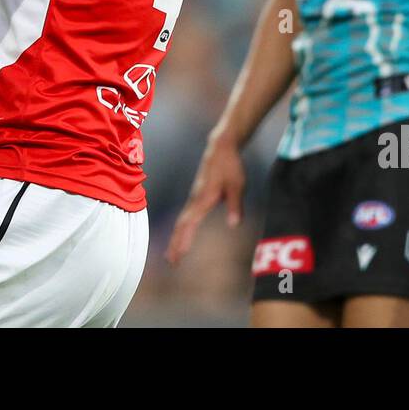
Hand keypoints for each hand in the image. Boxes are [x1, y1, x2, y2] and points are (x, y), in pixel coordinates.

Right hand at [166, 131, 245, 264]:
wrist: (221, 148)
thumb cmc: (230, 166)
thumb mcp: (237, 186)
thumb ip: (234, 205)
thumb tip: (233, 225)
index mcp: (203, 198)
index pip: (190, 223)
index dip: (184, 239)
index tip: (179, 255)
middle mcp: (195, 199)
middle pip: (181, 225)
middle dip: (176, 243)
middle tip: (171, 262)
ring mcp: (194, 197)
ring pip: (182, 221)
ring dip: (177, 237)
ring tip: (173, 254)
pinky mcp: (197, 195)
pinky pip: (186, 215)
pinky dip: (181, 228)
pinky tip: (182, 234)